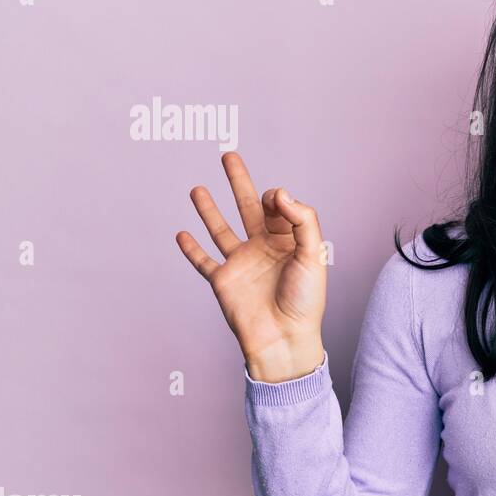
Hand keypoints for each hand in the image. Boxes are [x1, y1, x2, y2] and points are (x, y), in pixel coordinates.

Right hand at [176, 152, 326, 381]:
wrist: (284, 340)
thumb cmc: (305, 301)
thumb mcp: (313, 255)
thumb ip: (302, 220)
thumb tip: (279, 192)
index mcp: (289, 240)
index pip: (278, 206)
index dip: (276, 197)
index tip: (276, 201)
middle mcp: (263, 248)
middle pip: (248, 207)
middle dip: (239, 181)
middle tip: (229, 156)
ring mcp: (241, 263)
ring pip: (221, 229)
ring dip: (209, 209)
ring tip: (197, 188)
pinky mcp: (222, 280)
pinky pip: (203, 261)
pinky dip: (191, 249)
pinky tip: (182, 234)